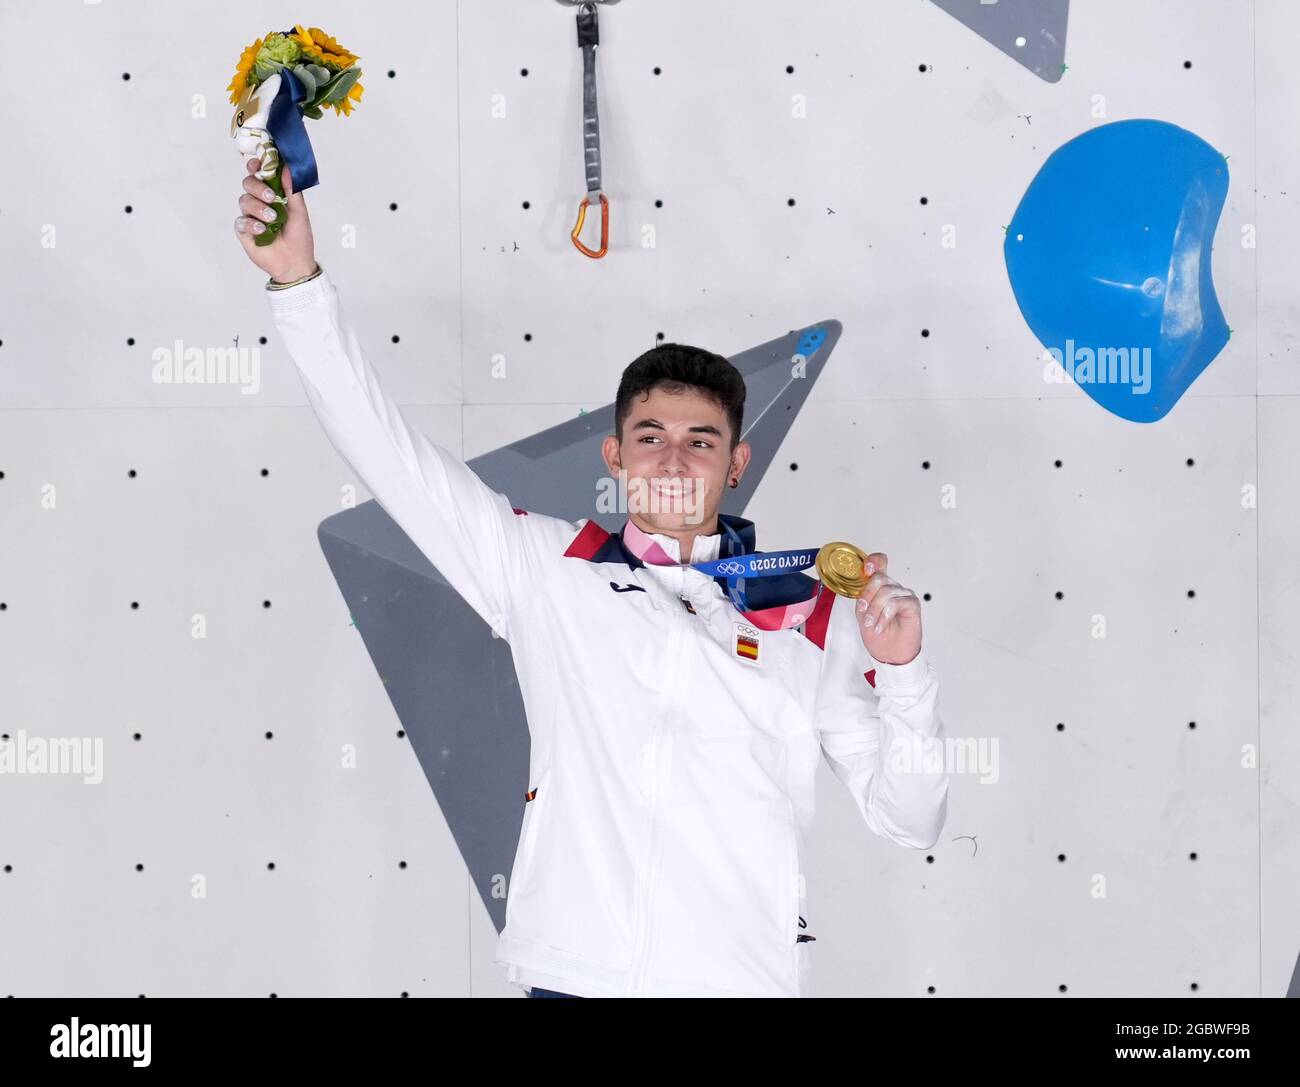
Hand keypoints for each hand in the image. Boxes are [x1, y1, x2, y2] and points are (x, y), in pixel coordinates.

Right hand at [233, 157, 317, 282]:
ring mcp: (250, 216)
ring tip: (272, 220)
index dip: (256, 166)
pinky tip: (261, 230)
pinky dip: (251, 224)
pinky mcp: (244, 232)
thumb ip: (292, 190)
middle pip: (248, 183)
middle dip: (257, 187)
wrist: (295, 263)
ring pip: (244, 201)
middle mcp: (259, 202)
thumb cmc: (299, 237)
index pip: (259, 174)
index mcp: (273, 194)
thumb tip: (287, 168)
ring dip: (258, 208)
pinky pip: (241, 221)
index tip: (257, 164)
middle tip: (270, 197)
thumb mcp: (300, 212)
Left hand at [854, 552, 922, 664]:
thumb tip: (864, 581)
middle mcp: (892, 587)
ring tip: (872, 625)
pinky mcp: (912, 604)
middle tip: (864, 615)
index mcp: (879, 587)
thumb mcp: (862, 613)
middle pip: (879, 578)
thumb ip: (863, 595)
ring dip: (875, 611)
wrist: (889, 653)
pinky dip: (885, 616)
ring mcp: (903, 594)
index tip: (867, 568)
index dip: (874, 561)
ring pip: (886, 592)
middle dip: (868, 597)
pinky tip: (881, 626)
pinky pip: (895, 603)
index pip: (880, 563)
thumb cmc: (878, 633)